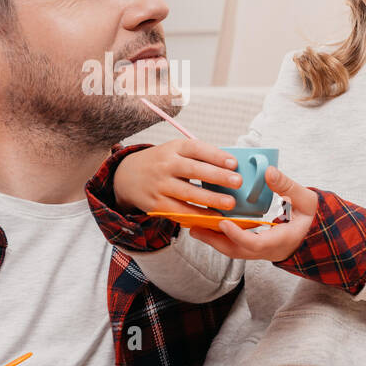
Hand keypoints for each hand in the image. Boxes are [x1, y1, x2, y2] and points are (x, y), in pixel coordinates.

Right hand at [112, 138, 245, 216]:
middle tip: (238, 182)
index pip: (196, 148)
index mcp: (174, 148)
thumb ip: (199, 157)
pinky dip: (197, 215)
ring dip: (210, 200)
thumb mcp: (175, 151)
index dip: (215, 155)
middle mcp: (165, 165)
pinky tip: (213, 218)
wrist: (128, 176)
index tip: (233, 163)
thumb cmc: (162, 163)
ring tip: (230, 204)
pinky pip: (179, 211)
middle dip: (217, 176)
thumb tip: (231, 168)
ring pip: (187, 194)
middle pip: (193, 170)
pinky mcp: (156, 204)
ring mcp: (160, 185)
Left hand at [186, 166, 318, 262]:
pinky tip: (209, 225)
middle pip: (237, 251)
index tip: (223, 222)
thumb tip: (268, 171)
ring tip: (195, 226)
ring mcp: (263, 252)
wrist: (321, 236)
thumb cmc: (315, 217)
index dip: (237, 235)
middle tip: (195, 228)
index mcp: (282, 241)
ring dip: (215, 240)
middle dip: (215, 240)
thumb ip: (287, 186)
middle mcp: (269, 251)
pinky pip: (236, 246)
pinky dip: (222, 237)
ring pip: (234, 250)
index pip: (255, 244)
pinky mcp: (258, 248)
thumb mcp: (307, 200)